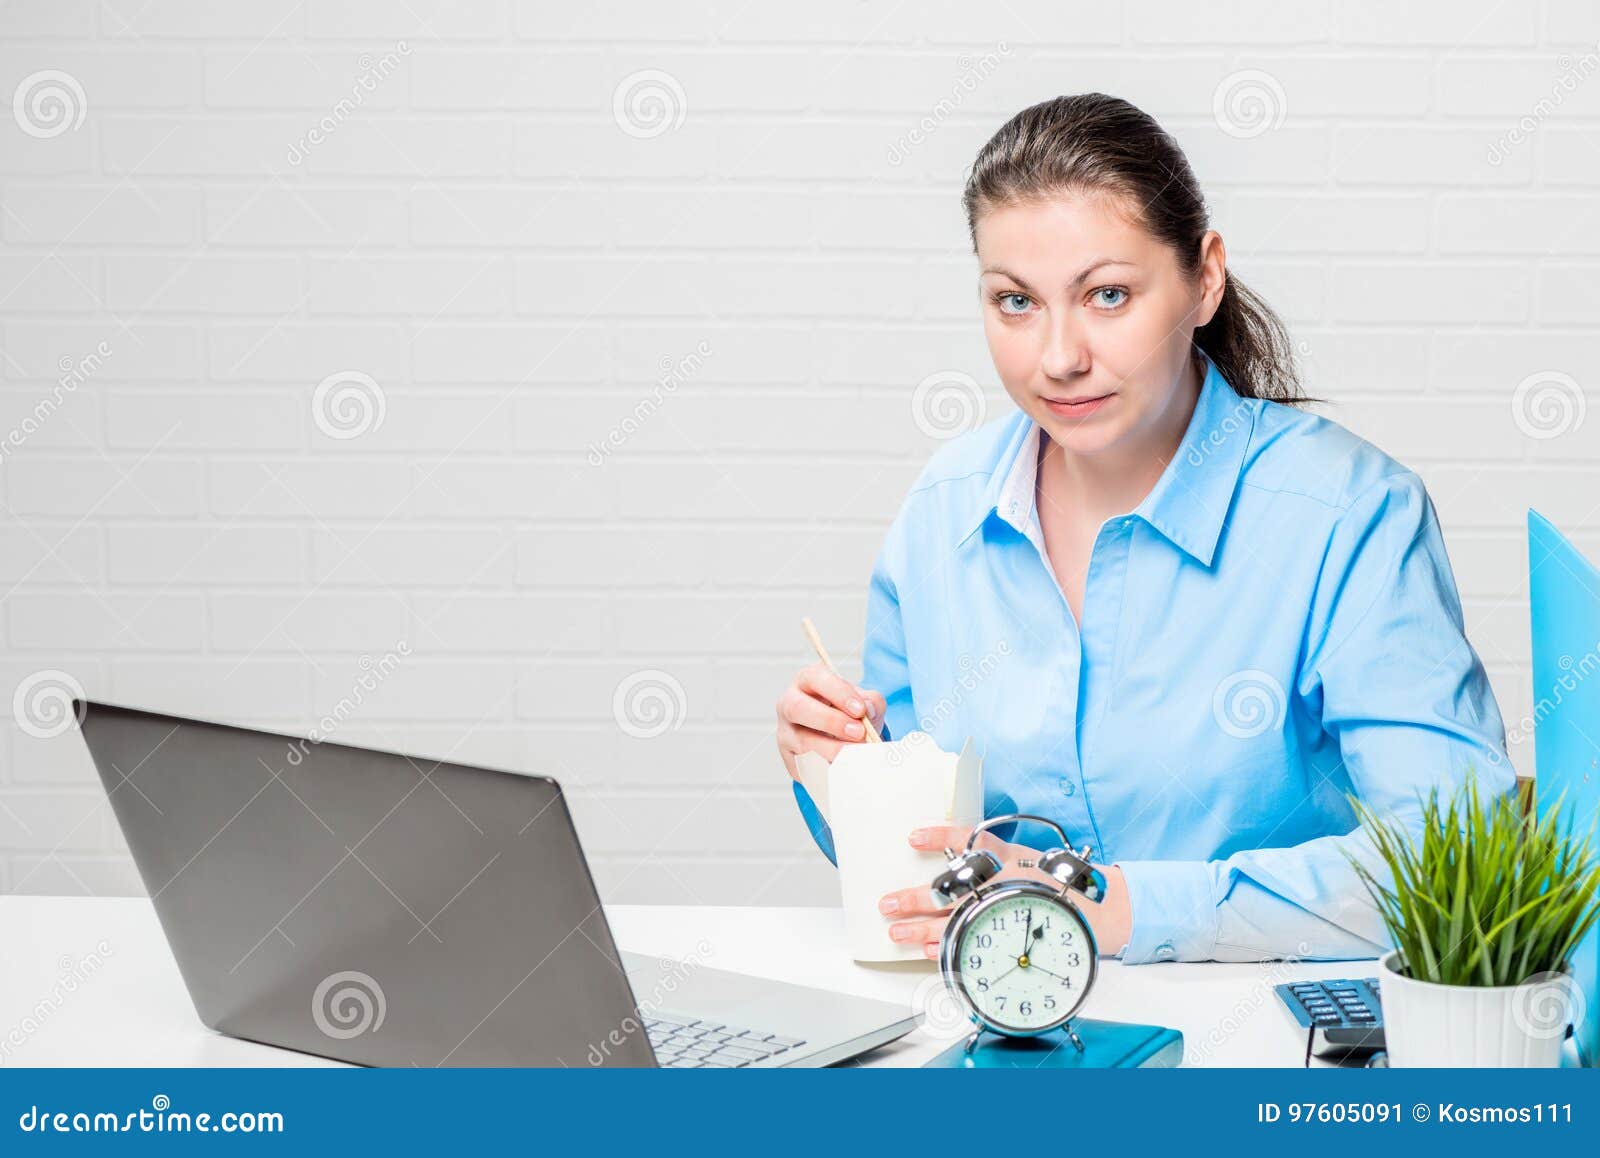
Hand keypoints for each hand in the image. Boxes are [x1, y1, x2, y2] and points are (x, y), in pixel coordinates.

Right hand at [775, 662, 886, 780]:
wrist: (839, 736)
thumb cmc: (848, 712)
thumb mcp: (863, 700)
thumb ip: (871, 701)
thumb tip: (869, 711)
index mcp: (807, 681)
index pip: (815, 678)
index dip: (838, 693)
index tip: (860, 709)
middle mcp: (789, 703)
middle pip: (797, 708)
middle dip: (830, 721)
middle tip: (858, 732)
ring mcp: (785, 732)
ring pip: (801, 742)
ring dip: (832, 749)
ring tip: (856, 753)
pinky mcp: (788, 758)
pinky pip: (803, 767)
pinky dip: (827, 769)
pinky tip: (844, 767)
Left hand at [877, 824, 1132, 958]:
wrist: (1101, 913)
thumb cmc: (1058, 882)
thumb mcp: (1028, 857)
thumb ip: (993, 856)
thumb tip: (947, 853)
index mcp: (1014, 859)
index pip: (974, 842)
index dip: (942, 836)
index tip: (913, 836)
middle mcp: (1010, 885)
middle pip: (957, 890)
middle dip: (917, 898)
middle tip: (887, 903)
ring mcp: (1011, 914)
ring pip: (959, 922)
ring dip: (922, 929)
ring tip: (895, 931)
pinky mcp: (1014, 938)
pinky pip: (976, 945)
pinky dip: (948, 950)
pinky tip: (926, 950)